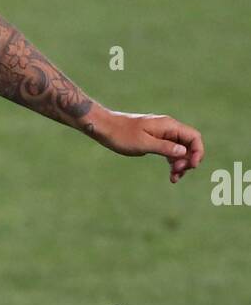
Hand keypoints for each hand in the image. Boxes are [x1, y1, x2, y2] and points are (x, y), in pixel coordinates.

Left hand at [89, 110, 203, 182]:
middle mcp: (168, 128)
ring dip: (181, 164)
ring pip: (180, 150)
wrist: (105, 128)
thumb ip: (164, 147)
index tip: (192, 167)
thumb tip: (184, 152)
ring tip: (174, 178)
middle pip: (189, 144)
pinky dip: (172, 162)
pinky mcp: (155, 140)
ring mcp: (162, 134)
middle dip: (188, 160)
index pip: (194, 136)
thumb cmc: (122, 135)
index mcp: (168, 126)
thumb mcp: (143, 144)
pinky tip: (171, 174)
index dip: (198, 152)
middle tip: (176, 173)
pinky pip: (170, 151)